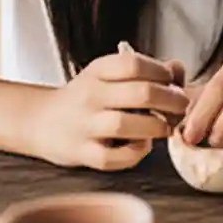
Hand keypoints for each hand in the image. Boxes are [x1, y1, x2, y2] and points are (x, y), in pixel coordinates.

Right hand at [25, 48, 188, 170]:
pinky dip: (135, 153)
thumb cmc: (87, 97)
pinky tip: (142, 145)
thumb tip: (178, 70)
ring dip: (156, 127)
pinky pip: (114, 157)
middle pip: (140, 94)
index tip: (172, 81)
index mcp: (97, 71)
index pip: (135, 64)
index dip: (162, 72)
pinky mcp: (81, 153)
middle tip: (181, 106)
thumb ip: (145, 71)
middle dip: (170, 100)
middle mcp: (89, 95)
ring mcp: (84, 125)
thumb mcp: (109, 75)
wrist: (41, 120)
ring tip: (164, 128)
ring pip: (126, 125)